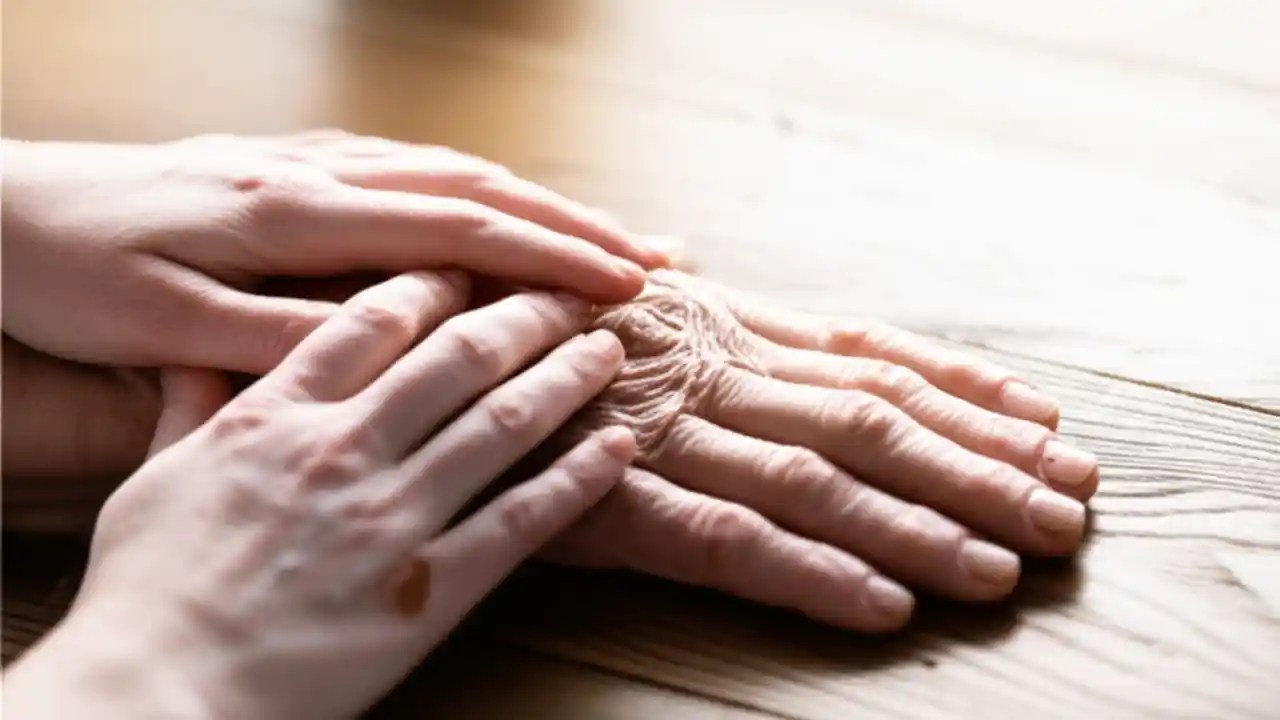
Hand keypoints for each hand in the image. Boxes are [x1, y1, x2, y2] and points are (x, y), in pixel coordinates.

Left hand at [1, 131, 666, 372]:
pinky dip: (471, 189)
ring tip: (599, 232)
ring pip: (446, 171)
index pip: (459, 231)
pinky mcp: (281, 166)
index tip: (627, 285)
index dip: (552, 257)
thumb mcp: (159, 324)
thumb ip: (278, 337)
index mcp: (294, 214)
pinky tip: (491, 204)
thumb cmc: (65, 270)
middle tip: (653, 256)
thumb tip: (390, 351)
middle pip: (475, 189)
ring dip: (533, 201)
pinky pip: (402, 167)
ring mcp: (299, 161)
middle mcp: (313, 174)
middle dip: (573, 223)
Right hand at [6, 272, 636, 718]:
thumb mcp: (152, 480)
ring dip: (568, 376)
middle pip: (458, 355)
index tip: (473, 267)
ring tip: (610, 348)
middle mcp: (345, 448)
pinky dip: (578, 478)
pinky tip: (617, 446)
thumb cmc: (146, 593)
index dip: (434, 283)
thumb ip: (187, 409)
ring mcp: (395, 516)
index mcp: (276, 415)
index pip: (370, 319)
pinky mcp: (433, 588)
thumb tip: (189, 353)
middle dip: (524, 312)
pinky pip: (523, 519)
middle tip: (570, 291)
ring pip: (503, 421)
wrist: (158, 692)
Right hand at [545, 271, 1099, 631]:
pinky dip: (812, 572)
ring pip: (825, 479)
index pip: (864, 355)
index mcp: (713, 323)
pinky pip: (726, 539)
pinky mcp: (608, 500)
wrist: (384, 323)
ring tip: (1015, 559)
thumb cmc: (490, 300)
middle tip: (1075, 502)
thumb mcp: (575, 276)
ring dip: (928, 522)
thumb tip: (684, 247)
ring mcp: (667, 431)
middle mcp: (713, 368)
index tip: (1043, 418)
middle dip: (983, 463)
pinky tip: (888, 606)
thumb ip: (650, 281)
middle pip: (876, 419)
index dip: (961, 386)